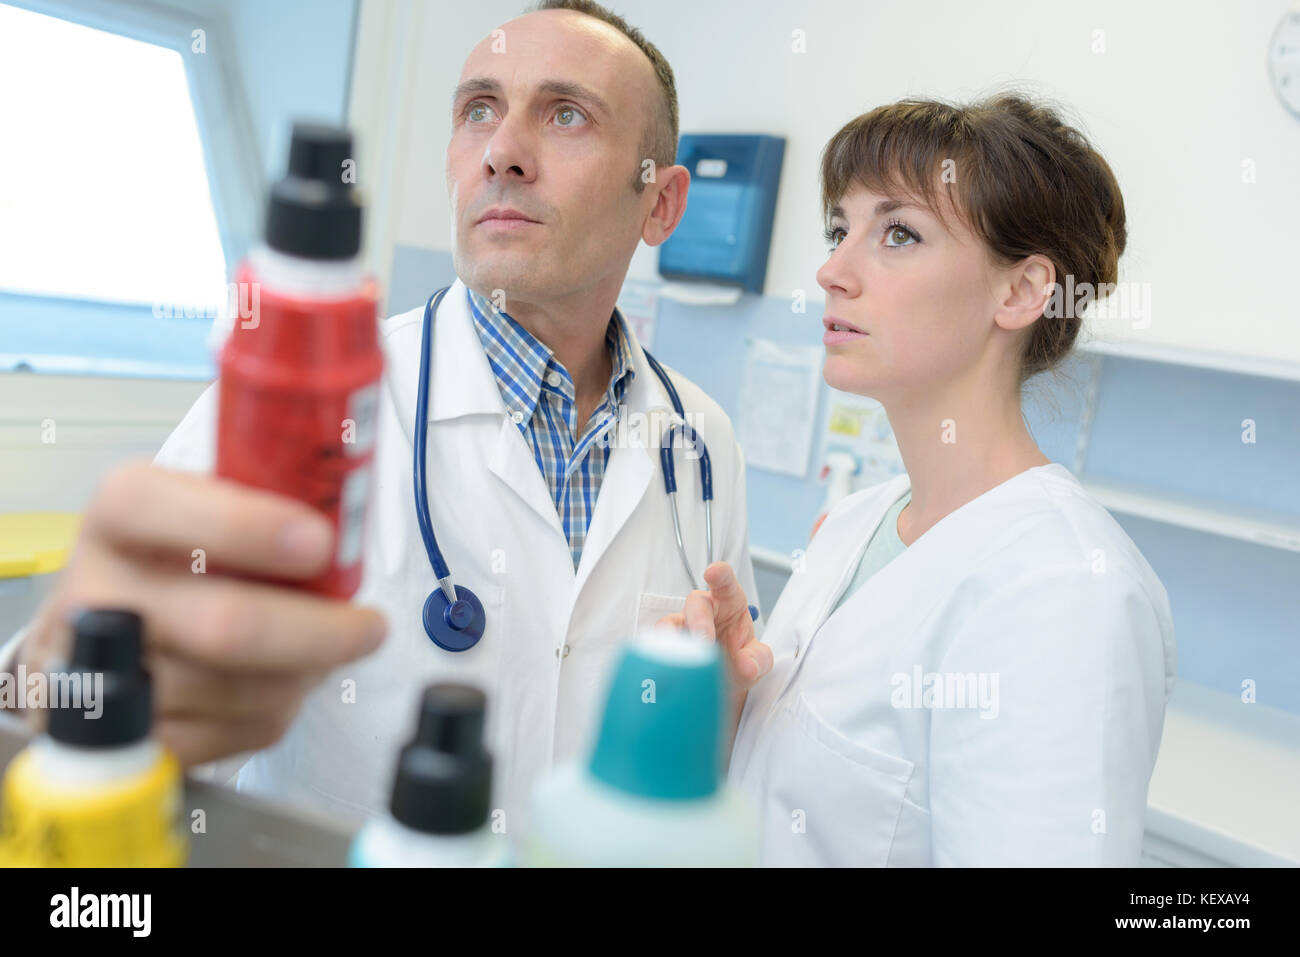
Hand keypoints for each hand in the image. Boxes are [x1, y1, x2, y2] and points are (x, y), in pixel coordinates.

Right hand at [14, 460, 387, 766]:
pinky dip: (279, 710)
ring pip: (239, 690)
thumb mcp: (208, 507)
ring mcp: (103, 675)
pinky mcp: (133, 738)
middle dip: (318, 631)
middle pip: (223, 625)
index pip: (155, 506)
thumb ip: (268, 506)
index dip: (245, 526)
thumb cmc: (179, 562)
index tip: (321, 542)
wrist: (105, 635)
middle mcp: (98, 593)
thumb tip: (351, 535)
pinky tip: (286, 680)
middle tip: (370, 626)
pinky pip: (232, 735)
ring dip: (305, 672)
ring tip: (325, 649)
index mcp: (118, 517)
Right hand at [657, 561, 772, 691]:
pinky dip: (663, 660)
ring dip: (674, 639)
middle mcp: (702, 610)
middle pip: (695, 603)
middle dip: (699, 620)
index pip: (724, 581)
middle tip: (705, 641)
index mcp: (728, 601)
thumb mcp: (757, 659)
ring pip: (669, 624)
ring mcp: (681, 628)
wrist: (725, 681)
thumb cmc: (740, 659)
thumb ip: (758, 660)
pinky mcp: (667, 647)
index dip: (719, 574)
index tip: (713, 572)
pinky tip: (671, 672)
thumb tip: (746, 667)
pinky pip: (658, 649)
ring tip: (684, 659)